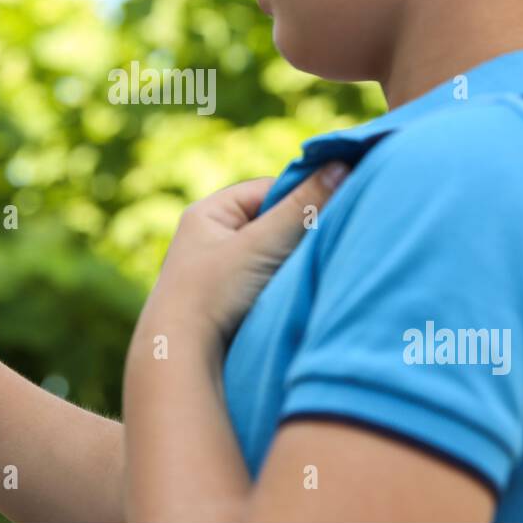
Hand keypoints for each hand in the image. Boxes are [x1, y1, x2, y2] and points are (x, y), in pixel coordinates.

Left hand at [144, 161, 349, 346]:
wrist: (179, 358)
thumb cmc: (214, 292)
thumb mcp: (263, 243)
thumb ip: (304, 206)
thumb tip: (343, 164)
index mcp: (208, 214)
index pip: (270, 190)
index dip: (304, 196)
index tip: (336, 207)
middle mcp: (209, 239)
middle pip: (272, 222)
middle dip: (301, 231)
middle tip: (332, 239)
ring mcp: (218, 272)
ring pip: (273, 254)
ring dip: (295, 261)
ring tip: (316, 268)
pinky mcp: (228, 303)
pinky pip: (268, 281)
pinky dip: (285, 284)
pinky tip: (300, 291)